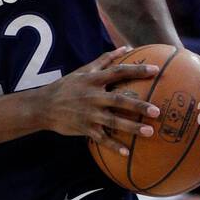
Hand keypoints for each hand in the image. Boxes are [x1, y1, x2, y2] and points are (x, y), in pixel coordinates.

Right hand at [39, 45, 162, 155]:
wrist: (43, 106)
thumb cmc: (66, 87)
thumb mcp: (83, 71)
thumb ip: (105, 60)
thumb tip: (125, 47)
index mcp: (93, 80)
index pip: (118, 72)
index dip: (137, 70)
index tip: (156, 70)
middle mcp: (92, 96)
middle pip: (119, 100)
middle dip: (138, 106)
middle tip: (157, 111)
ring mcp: (89, 114)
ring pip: (113, 121)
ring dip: (132, 127)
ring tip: (149, 132)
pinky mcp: (84, 128)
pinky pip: (101, 139)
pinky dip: (113, 146)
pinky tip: (127, 152)